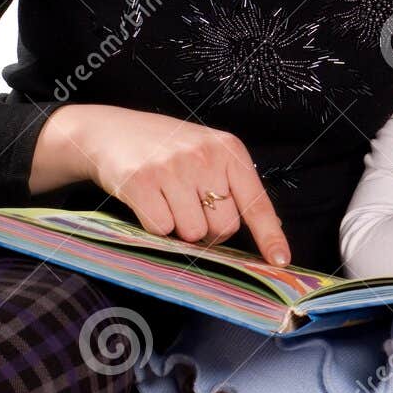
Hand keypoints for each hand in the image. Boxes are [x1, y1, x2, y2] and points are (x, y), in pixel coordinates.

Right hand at [31, 103, 290, 264]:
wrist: (112, 131)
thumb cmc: (167, 148)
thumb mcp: (208, 152)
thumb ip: (234, 184)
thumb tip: (268, 228)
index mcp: (229, 150)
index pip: (256, 202)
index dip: (270, 236)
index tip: (281, 261)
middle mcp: (205, 157)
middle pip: (224, 227)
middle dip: (209, 230)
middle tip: (191, 210)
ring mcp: (173, 169)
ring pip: (192, 233)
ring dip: (179, 227)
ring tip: (168, 201)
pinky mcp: (141, 182)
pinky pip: (161, 229)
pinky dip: (154, 225)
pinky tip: (148, 201)